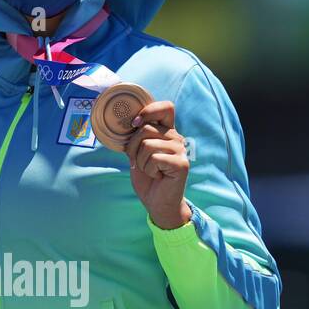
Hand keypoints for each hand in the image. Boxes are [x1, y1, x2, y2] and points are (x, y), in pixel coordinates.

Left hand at [125, 100, 191, 229]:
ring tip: (150, 170)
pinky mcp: (181, 163)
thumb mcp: (136, 152)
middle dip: (133, 147)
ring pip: (147, 144)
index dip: (149, 111)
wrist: (156, 201)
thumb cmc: (146, 176)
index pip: (166, 107)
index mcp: (166, 131)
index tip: (135, 123)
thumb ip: (135, 136)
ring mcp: (181, 150)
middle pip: (146, 129)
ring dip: (140, 161)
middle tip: (139, 161)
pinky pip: (154, 158)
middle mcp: (176, 138)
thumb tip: (126, 121)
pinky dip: (148, 170)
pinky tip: (157, 176)